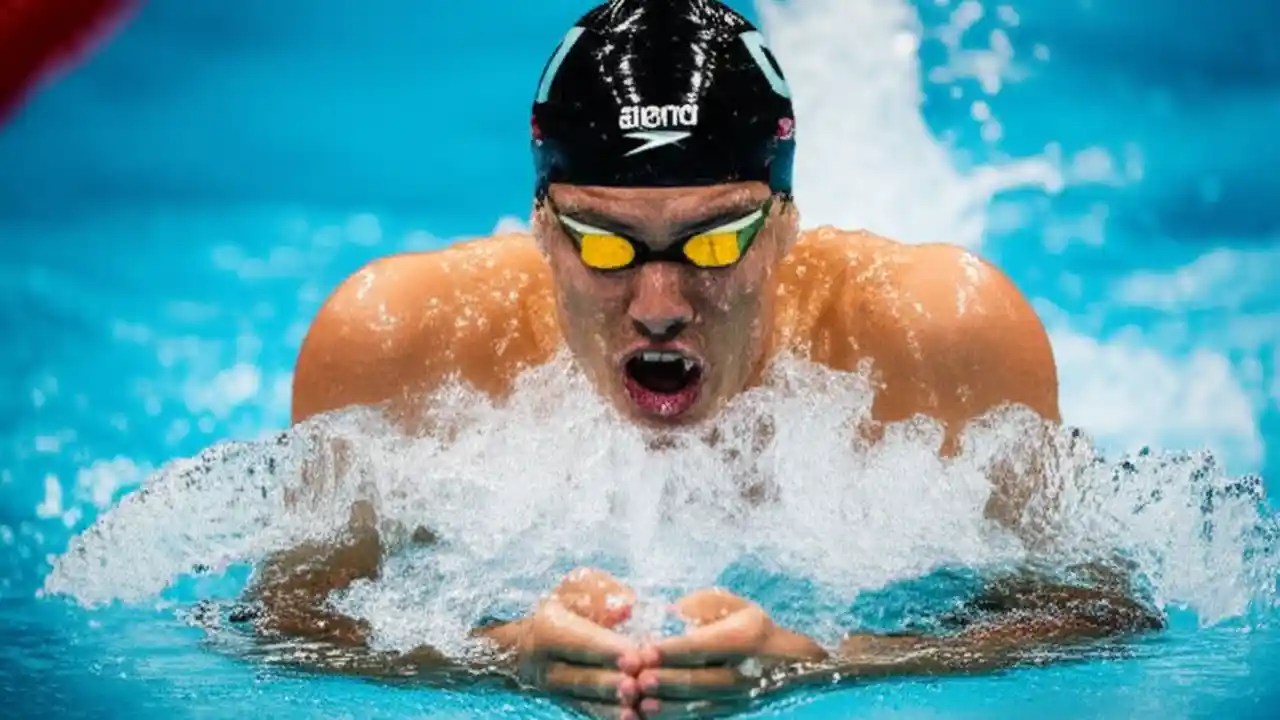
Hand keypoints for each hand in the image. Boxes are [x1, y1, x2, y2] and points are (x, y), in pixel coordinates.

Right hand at [480, 568, 653, 716]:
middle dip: (609, 684)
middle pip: (580, 678)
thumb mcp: (577, 587)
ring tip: (634, 708)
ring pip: (584, 703)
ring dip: (610, 708)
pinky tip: (632, 719)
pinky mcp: (568, 705)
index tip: (634, 656)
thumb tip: (627, 607)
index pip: (580, 642)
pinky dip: (609, 717)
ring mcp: (555, 691)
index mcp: (548, 630)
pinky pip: (588, 714)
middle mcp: (547, 666)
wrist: (529, 642)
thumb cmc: (566, 605)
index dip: (608, 650)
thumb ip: (602, 594)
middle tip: (634, 686)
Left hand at [634, 588, 828, 714]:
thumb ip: (702, 606)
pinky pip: (703, 718)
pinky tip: (653, 717)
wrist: (789, 660)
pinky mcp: (732, 712)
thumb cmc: (749, 624)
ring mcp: (740, 697)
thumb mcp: (732, 605)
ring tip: (642, 704)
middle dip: (669, 681)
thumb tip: (672, 612)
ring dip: (671, 706)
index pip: (704, 646)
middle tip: (638, 680)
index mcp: (745, 637)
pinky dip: (678, 719)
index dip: (674, 650)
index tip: (645, 651)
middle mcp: (745, 671)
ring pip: (702, 705)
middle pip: (703, 680)